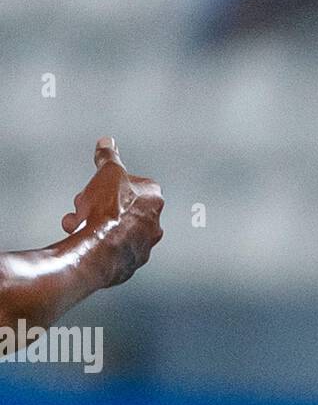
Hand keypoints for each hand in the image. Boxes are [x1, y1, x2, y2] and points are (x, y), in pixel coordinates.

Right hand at [62, 137, 163, 289]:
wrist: (98, 251)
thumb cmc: (107, 209)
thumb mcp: (107, 173)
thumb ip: (108, 156)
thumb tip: (106, 141)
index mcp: (154, 198)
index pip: (128, 184)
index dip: (105, 185)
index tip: (92, 190)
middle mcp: (155, 222)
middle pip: (118, 207)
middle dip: (94, 206)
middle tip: (80, 208)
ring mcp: (144, 245)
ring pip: (111, 229)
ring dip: (90, 224)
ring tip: (75, 225)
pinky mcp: (131, 264)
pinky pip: (108, 249)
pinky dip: (94, 244)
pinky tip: (80, 241)